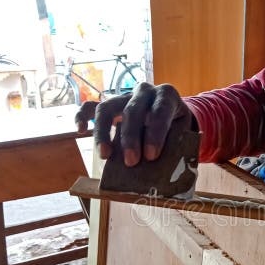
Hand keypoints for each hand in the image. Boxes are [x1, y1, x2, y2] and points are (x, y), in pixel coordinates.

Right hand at [75, 82, 191, 165]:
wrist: (172, 115)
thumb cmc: (177, 127)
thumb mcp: (183, 133)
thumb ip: (175, 145)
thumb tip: (164, 173)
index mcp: (167, 96)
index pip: (160, 110)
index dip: (155, 133)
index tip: (152, 155)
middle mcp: (144, 91)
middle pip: (132, 110)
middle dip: (130, 137)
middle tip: (131, 162)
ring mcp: (124, 96)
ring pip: (107, 108)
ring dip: (104, 132)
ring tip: (105, 155)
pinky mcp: (110, 105)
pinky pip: (91, 106)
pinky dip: (82, 116)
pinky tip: (80, 130)